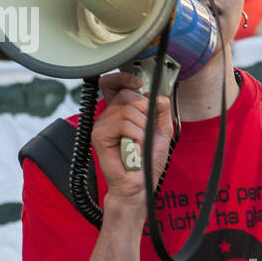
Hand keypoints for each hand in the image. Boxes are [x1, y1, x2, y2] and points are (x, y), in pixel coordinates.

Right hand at [90, 76, 172, 202]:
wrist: (140, 183)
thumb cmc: (148, 159)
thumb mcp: (162, 129)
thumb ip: (161, 110)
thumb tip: (157, 96)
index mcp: (120, 111)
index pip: (113, 83)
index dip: (123, 77)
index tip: (139, 83)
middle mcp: (109, 115)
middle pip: (126, 95)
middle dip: (145, 110)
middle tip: (148, 130)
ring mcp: (102, 124)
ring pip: (127, 110)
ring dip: (143, 128)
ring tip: (141, 144)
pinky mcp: (99, 135)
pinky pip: (123, 125)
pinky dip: (136, 136)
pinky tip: (135, 148)